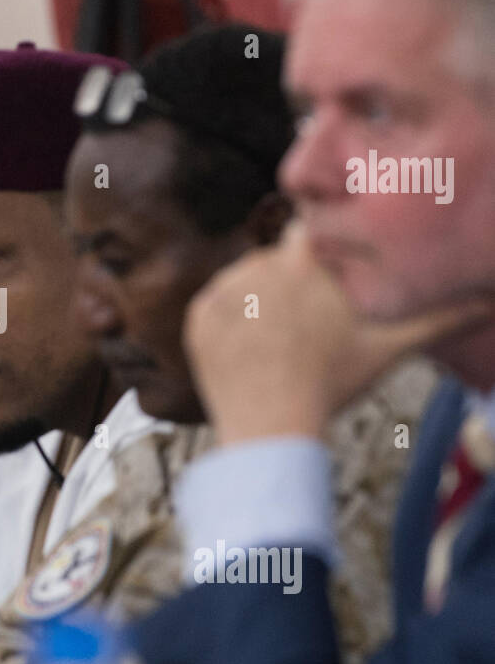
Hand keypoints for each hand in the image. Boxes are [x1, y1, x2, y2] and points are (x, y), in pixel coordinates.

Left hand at [184, 224, 494, 444]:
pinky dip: (228, 328)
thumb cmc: (335, 383)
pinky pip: (215, 310)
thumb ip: (440, 315)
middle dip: (291, 287)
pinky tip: (250, 354)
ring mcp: (224, 288)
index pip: (315, 235)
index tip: (325, 284)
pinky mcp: (199, 314)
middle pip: (279, 262)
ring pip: (247, 284)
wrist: (271, 427)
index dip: (322, 258)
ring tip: (278, 346)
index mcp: (307, 259)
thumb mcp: (392, 346)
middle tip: (304, 328)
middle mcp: (261, 262)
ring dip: (259, 306)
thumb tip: (491, 299)